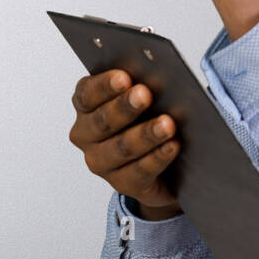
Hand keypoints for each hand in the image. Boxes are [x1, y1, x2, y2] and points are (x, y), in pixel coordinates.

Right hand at [68, 68, 182, 218]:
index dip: (104, 86)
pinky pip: (140, 171)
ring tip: (167, 124)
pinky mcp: (122, 183)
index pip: (87, 94)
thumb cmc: (147, 118)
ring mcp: (101, 162)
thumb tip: (157, 74)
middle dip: (125, 107)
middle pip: (103, 121)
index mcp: (86, 106)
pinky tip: (172, 146)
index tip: (124, 77)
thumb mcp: (140, 99)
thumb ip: (140, 85)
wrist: (161, 163)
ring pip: (121, 148)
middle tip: (145, 94)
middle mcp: (86, 135)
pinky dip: (157, 157)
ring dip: (145, 134)